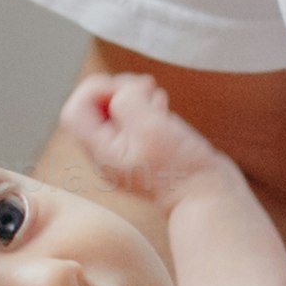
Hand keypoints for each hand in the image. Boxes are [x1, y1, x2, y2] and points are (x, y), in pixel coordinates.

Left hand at [59, 69, 238, 208]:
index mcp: (101, 152)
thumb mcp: (151, 126)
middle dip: (117, 89)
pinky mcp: (144, 149)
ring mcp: (126, 152)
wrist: (210, 196)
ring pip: (113, 110)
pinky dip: (145, 106)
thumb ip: (127, 101)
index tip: (128, 91)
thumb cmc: (182, 167)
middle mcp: (107, 153)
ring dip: (134, 95)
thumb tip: (124, 91)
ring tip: (158, 100)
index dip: (96, 90)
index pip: (75, 110)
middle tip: (146, 88)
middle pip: (92, 107)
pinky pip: (133, 119)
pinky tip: (164, 110)